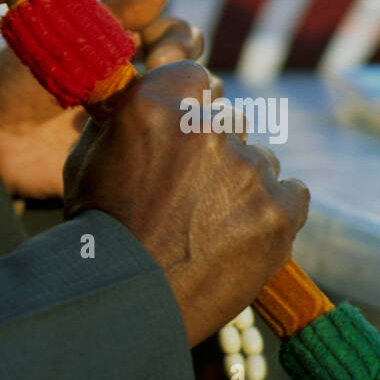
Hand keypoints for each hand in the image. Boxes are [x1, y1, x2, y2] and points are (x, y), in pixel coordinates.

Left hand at [0, 0, 216, 199]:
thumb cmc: (17, 78)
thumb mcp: (63, 37)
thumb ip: (114, 12)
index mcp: (119, 42)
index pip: (173, 30)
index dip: (177, 39)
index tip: (159, 56)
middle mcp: (135, 77)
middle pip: (189, 67)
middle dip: (188, 72)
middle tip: (163, 84)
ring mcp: (136, 116)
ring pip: (188, 106)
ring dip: (191, 107)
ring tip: (166, 118)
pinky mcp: (132, 153)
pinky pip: (171, 145)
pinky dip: (180, 141)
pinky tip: (166, 146)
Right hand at [62, 61, 308, 345]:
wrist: (124, 301)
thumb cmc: (97, 229)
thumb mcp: (89, 156)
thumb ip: (122, 116)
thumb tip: (137, 92)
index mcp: (159, 101)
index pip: (197, 78)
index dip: (188, 106)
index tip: (179, 132)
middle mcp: (207, 125)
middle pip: (229, 119)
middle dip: (214, 146)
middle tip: (188, 189)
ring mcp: (248, 168)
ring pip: (259, 159)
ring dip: (241, 181)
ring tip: (208, 223)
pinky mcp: (279, 210)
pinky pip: (290, 193)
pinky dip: (271, 210)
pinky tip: (239, 234)